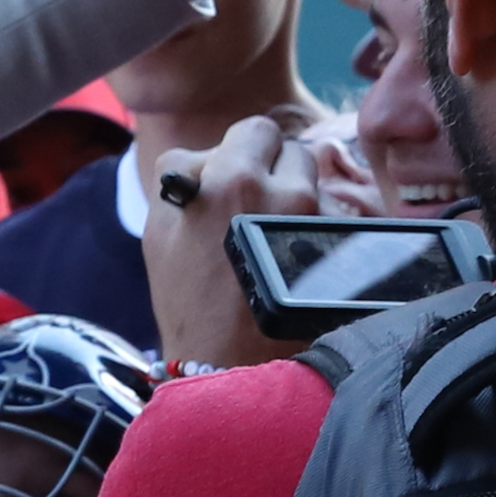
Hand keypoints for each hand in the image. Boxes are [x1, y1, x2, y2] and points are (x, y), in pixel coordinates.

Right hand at [143, 117, 319, 366]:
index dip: (239, 152)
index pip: (252, 129)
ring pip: (311, 179)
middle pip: (288, 146)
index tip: (232, 176)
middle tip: (251, 202)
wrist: (226, 366)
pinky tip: (288, 257)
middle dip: (271, 166)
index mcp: (230, 176)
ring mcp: (313, 219)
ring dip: (293, 197)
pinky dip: (311, 228)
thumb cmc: (186, 300)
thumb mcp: (159, 229)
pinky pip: (328, 217)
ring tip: (269, 236)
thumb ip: (184, 175)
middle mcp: (280, 189)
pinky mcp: (336, 248)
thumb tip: (212, 152)